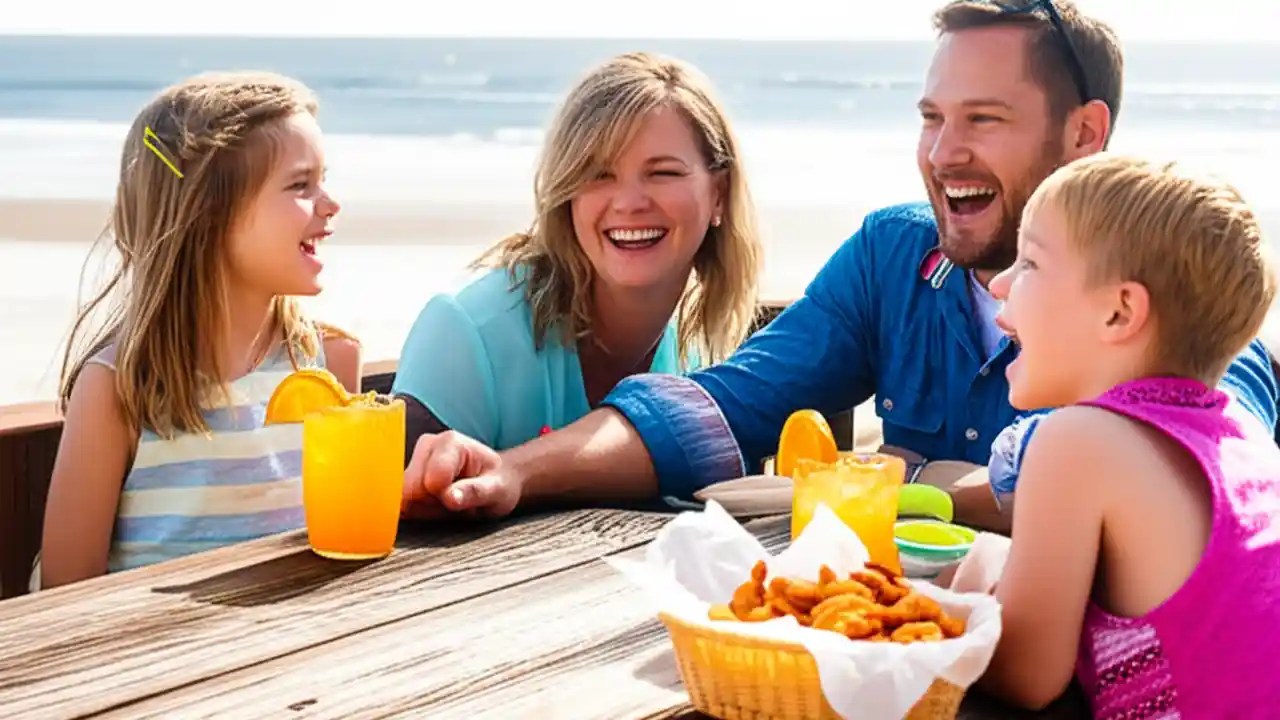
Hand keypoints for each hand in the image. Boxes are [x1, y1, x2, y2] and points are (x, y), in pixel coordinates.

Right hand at [401, 431, 521, 518]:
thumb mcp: (496, 491)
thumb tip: (449, 498)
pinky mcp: (408, 474)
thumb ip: (474, 492)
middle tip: (455, 501)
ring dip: (425, 508)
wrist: (495, 481)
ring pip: (404, 497)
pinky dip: (419, 509)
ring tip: (449, 501)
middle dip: (431, 504)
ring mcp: (415, 458)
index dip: (444, 499)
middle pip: (412, 489)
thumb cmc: (498, 483)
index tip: (461, 498)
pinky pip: (403, 501)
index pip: (430, 481)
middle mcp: (428, 445)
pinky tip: (436, 503)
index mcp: (450, 442)